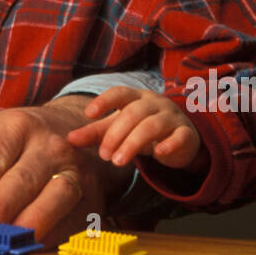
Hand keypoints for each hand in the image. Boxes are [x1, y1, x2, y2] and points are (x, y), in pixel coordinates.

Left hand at [0, 95, 132, 242]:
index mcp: (7, 130)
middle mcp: (44, 146)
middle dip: (2, 209)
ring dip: (34, 225)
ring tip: (11, 247)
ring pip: (56, 197)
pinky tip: (37, 253)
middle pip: (23, 180)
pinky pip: (75, 220)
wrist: (67, 129)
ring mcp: (71, 170)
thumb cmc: (2, 143)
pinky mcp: (90, 197)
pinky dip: (57, 238)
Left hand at [67, 85, 201, 169]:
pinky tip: (158, 155)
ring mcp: (172, 117)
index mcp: (136, 97)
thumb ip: (95, 133)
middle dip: (116, 134)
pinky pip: (180, 137)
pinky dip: (169, 144)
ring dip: (134, 143)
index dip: (105, 101)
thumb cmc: (143, 128)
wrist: (179, 139)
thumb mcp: (118, 128)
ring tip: (118, 162)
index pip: (120, 92)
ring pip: (153, 125)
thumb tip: (68, 139)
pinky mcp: (186, 135)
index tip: (88, 114)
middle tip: (104, 155)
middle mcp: (155, 103)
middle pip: (134, 113)